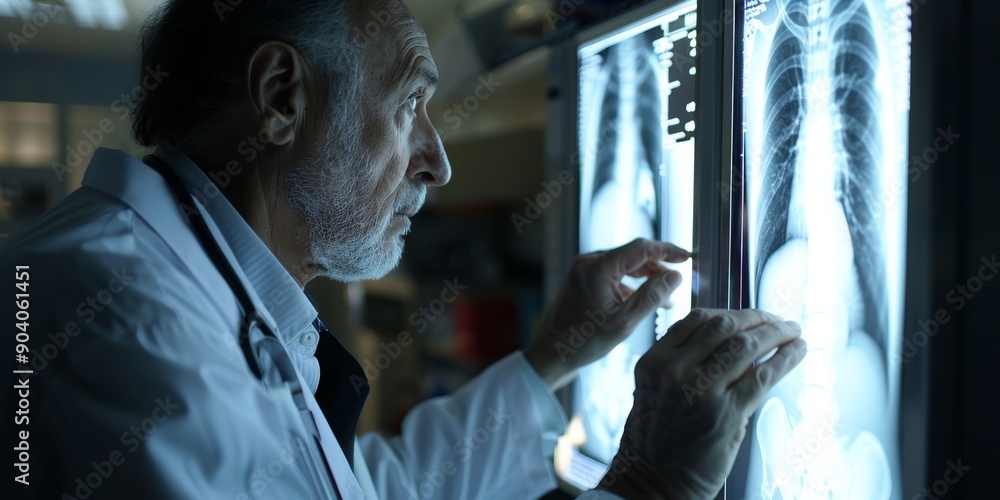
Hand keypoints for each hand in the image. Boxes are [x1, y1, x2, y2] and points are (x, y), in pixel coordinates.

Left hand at [524, 238, 689, 390]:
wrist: (550, 353)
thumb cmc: (583, 341)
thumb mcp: (625, 322)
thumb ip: (652, 296)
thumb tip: (676, 276)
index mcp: (599, 267)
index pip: (642, 248)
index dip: (668, 251)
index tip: (688, 257)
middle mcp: (590, 262)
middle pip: (634, 255)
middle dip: (658, 268)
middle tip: (676, 286)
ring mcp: (584, 270)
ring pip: (625, 265)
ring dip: (646, 278)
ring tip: (665, 298)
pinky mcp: (582, 280)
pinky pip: (613, 275)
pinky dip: (630, 285)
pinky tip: (643, 302)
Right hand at [598, 308, 806, 498]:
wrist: (653, 484)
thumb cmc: (656, 442)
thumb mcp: (656, 392)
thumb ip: (685, 365)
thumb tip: (733, 344)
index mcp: (654, 362)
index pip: (698, 320)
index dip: (731, 313)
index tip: (750, 316)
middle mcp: (674, 371)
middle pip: (724, 326)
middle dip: (757, 318)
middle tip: (777, 320)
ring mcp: (701, 391)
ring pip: (747, 346)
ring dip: (776, 333)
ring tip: (792, 332)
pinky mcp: (726, 414)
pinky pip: (764, 376)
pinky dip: (786, 359)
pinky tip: (797, 352)